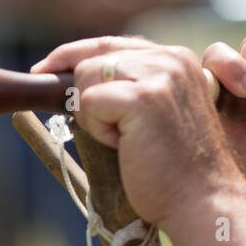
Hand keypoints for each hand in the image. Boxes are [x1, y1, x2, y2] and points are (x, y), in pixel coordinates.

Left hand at [31, 36, 245, 225]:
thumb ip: (133, 84)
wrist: (202, 201)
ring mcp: (160, 76)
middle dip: (87, 97)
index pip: (111, 44)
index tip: (44, 69)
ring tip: (127, 141)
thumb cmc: (177, 168)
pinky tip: (127, 146)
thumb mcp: (159, 111)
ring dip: (94, 116)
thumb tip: (74, 72)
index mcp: (178, 58)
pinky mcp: (142, 98)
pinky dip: (98, 130)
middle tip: (111, 133)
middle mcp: (171, 59)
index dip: (73, 56)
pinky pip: (88, 103)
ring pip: (86, 78)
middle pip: (93, 58)